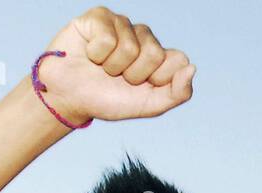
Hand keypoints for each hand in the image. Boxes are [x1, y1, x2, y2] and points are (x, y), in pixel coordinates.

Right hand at [40, 7, 195, 123]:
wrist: (70, 97)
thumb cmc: (108, 100)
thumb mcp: (149, 106)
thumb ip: (178, 93)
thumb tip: (192, 67)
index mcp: (160, 57)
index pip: (178, 60)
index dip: (159, 79)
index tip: (142, 87)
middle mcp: (143, 37)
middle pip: (154, 53)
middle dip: (134, 74)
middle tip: (118, 78)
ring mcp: (122, 24)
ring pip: (130, 46)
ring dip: (113, 66)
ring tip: (102, 68)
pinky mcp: (100, 16)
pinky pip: (107, 38)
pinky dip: (96, 54)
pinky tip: (90, 54)